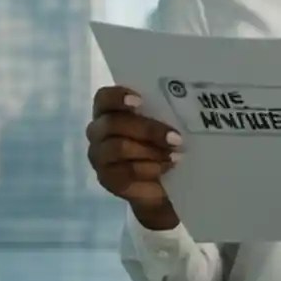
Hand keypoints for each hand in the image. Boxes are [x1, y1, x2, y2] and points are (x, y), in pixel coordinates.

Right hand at [86, 85, 184, 229]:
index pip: (104, 98)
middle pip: (113, 123)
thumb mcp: (165, 124)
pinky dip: (149, 169)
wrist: (164, 184)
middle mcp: (98, 131)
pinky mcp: (107, 178)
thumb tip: (182, 99)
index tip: (140, 100)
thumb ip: (163, 111)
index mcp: (109, 111)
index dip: (118, 97)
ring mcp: (99, 156)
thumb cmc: (163, 143)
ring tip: (175, 155)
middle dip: (147, 129)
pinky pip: (125, 171)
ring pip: (119, 147)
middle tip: (176, 137)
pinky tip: (166, 167)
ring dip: (151, 151)